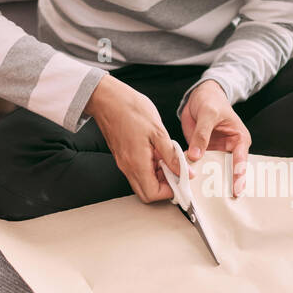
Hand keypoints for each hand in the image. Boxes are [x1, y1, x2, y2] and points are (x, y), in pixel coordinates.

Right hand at [86, 75, 191, 202]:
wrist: (107, 98)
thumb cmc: (130, 109)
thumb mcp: (158, 131)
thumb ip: (172, 155)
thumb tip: (185, 172)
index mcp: (137, 163)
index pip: (153, 194)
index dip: (170, 191)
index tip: (181, 179)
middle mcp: (128, 167)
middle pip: (147, 193)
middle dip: (164, 187)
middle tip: (176, 171)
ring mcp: (123, 163)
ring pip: (143, 182)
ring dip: (158, 176)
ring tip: (168, 158)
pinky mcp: (123, 156)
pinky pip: (138, 171)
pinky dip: (151, 168)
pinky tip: (158, 152)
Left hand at [181, 79, 250, 197]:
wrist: (200, 96)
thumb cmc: (211, 101)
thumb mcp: (208, 114)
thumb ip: (202, 134)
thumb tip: (195, 156)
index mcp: (240, 139)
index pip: (241, 160)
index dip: (239, 175)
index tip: (236, 189)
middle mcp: (230, 149)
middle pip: (230, 170)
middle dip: (226, 184)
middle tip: (224, 201)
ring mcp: (216, 153)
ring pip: (214, 171)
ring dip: (209, 181)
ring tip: (206, 198)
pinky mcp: (203, 153)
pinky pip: (200, 166)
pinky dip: (195, 173)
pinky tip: (190, 185)